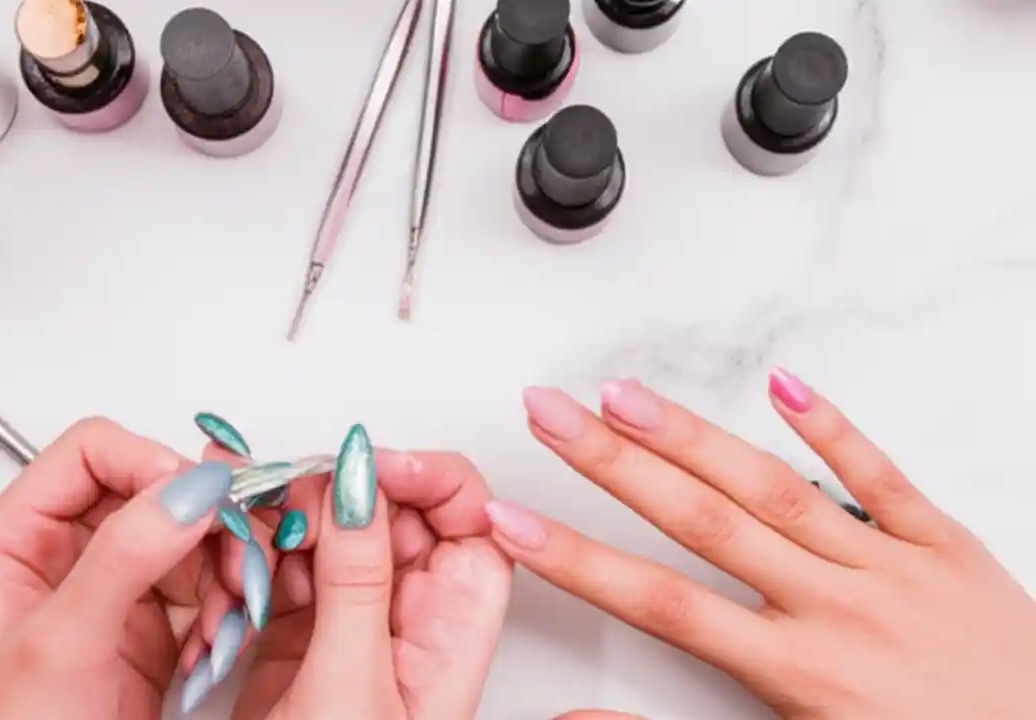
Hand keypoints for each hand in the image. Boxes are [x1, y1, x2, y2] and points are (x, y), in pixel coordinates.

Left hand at [0, 418, 273, 719]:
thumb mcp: (61, 644)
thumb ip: (125, 558)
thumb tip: (188, 490)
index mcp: (14, 541)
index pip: (92, 453)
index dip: (151, 465)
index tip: (197, 501)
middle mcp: (61, 556)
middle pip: (154, 490)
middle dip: (204, 525)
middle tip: (238, 558)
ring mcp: (107, 591)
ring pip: (188, 538)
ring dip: (222, 572)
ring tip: (225, 617)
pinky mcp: (145, 627)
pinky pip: (203, 587)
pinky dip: (223, 609)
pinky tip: (217, 644)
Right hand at [172, 434, 511, 718]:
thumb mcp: (352, 686)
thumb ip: (357, 580)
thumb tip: (362, 483)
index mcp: (453, 624)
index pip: (466, 514)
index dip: (424, 476)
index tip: (367, 467)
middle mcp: (411, 614)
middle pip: (392, 509)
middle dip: (336, 495)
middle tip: (287, 504)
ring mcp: (353, 618)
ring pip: (331, 530)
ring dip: (284, 525)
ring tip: (248, 547)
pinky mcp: (301, 630)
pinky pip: (284, 564)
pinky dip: (254, 559)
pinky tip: (234, 576)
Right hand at [488, 368, 1035, 718]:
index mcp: (798, 674)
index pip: (659, 604)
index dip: (576, 559)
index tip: (512, 520)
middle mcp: (837, 612)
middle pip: (702, 525)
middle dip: (613, 465)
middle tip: (551, 413)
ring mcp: (893, 571)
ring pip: (776, 490)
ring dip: (694, 438)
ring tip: (626, 394)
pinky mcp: (947, 548)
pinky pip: (886, 480)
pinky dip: (834, 430)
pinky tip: (784, 385)